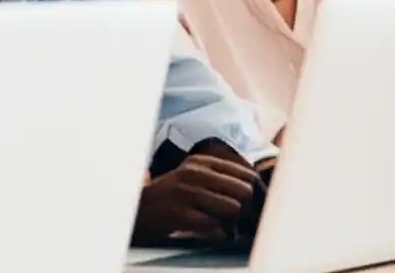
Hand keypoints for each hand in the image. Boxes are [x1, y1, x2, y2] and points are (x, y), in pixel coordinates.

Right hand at [132, 152, 261, 244]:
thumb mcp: (194, 176)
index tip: (253, 202)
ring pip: (232, 208)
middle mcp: (194, 173)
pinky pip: (214, 226)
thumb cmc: (173, 195)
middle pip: (244, 190)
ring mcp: (186, 193)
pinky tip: (209, 230)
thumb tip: (256, 188)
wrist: (139, 209)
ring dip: (231, 221)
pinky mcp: (178, 214)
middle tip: (238, 216)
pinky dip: (217, 232)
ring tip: (221, 223)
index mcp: (202, 162)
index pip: (246, 173)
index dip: (255, 190)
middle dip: (245, 206)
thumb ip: (221, 177)